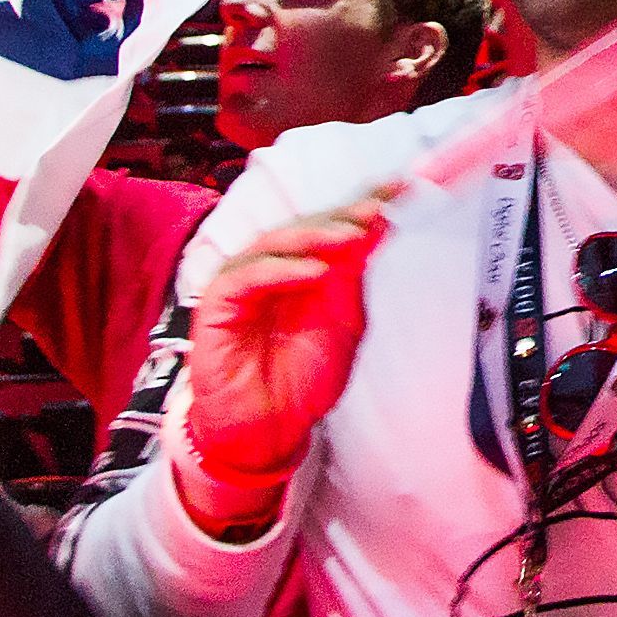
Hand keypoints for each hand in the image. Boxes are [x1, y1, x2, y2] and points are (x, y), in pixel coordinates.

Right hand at [179, 207, 387, 522]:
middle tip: (377, 207)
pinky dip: (282, 270)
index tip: (400, 187)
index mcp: (304, 268)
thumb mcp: (344, 322)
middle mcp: (271, 267)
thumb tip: (378, 225)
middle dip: (343, 215)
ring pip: (275, 243)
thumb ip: (354, 277)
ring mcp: (242, 281)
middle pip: (305, 226)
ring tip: (353, 234)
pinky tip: (316, 270)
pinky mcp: (216, 303)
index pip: (333, 227)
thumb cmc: (304, 379)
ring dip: (316, 235)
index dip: (364, 204)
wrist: (271, 429)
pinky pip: (247, 276)